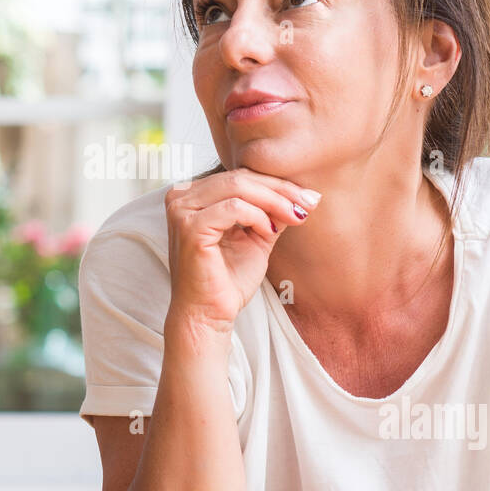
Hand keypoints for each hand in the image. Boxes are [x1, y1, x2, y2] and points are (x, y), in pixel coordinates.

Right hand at [164, 170, 321, 331]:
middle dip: (280, 190)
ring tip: (294, 217)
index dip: (277, 184)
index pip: (240, 176)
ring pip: (238, 187)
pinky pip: (233, 208)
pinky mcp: (190, 227)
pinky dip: (258, 216)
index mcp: (193, 195)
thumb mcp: (256, 237)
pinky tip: (270, 231)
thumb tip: (304, 195)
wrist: (209, 314)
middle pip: (240, 177)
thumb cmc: (228, 279)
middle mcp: (181, 197)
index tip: (308, 198)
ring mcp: (182, 211)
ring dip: (274, 201)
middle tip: (308, 203)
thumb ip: (272, 213)